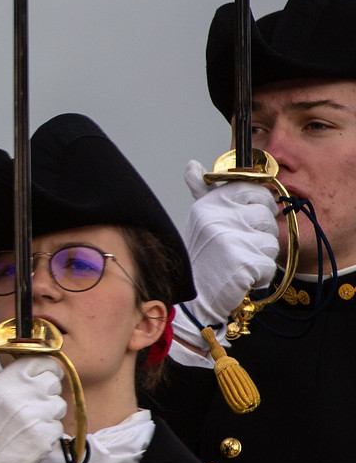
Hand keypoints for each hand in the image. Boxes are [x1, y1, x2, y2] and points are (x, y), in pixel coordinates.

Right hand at [0, 345, 64, 462]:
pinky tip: (32, 437)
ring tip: (29, 424)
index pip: (40, 360)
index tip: (41, 376)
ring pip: (59, 403)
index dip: (44, 368)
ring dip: (49, 413)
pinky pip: (59, 425)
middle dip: (47, 391)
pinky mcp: (48, 433)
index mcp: (6, 381)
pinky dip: (49, 432)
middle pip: (53, 380)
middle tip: (30, 405)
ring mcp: (37, 414)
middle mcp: (24, 394)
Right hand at [183, 162, 279, 321]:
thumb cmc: (202, 258)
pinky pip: (269, 264)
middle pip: (266, 214)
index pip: (252, 188)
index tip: (249, 218)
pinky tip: (241, 277)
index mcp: (208, 204)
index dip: (258, 203)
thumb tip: (192, 165)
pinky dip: (260, 275)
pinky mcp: (242, 262)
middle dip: (260, 233)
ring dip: (260, 256)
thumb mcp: (200, 220)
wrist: (194, 298)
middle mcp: (217, 218)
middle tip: (238, 245)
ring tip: (237, 262)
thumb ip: (202, 191)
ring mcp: (229, 239)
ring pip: (271, 241)